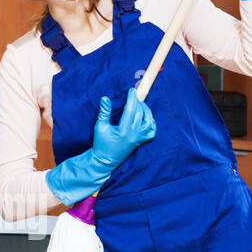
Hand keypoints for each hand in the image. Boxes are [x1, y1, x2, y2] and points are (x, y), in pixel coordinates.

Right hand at [44, 89, 155, 206]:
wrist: (105, 160)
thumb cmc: (101, 143)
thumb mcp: (100, 127)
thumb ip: (104, 112)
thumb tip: (105, 98)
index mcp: (124, 130)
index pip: (131, 110)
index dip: (132, 98)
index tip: (131, 90)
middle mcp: (134, 134)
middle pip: (140, 114)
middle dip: (138, 102)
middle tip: (133, 96)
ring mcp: (138, 139)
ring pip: (149, 122)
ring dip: (146, 111)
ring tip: (140, 105)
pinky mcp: (140, 142)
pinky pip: (152, 133)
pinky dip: (152, 124)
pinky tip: (147, 118)